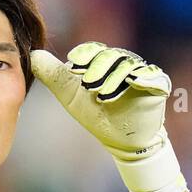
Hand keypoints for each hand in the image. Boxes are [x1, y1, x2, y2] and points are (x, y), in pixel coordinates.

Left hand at [30, 42, 185, 191]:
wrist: (121, 140)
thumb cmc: (96, 115)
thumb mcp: (70, 95)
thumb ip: (54, 75)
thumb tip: (33, 56)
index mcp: (104, 61)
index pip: (94, 50)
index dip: (84, 56)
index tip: (72, 65)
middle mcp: (124, 62)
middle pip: (111, 56)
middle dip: (98, 67)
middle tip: (87, 85)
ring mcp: (143, 72)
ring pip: (129, 66)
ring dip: (115, 78)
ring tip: (103, 95)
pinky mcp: (158, 85)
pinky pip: (153, 77)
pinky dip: (143, 79)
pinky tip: (133, 83)